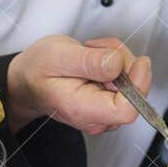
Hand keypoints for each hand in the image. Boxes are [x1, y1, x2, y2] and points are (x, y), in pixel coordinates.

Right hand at [6, 35, 152, 134]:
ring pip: (133, 85)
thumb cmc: (38, 69)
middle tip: (97, 49)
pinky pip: (127, 82)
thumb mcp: (59, 56)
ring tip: (91, 52)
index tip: (139, 62)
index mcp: (82, 109)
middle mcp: (97, 117)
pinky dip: (117, 64)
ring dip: (119, 60)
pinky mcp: (109, 103)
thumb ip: (89, 61)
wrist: (28, 79)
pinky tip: (97, 59)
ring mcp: (104, 112)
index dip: (138, 84)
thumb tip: (118, 64)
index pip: (126, 110)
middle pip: (134, 94)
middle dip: (124, 63)